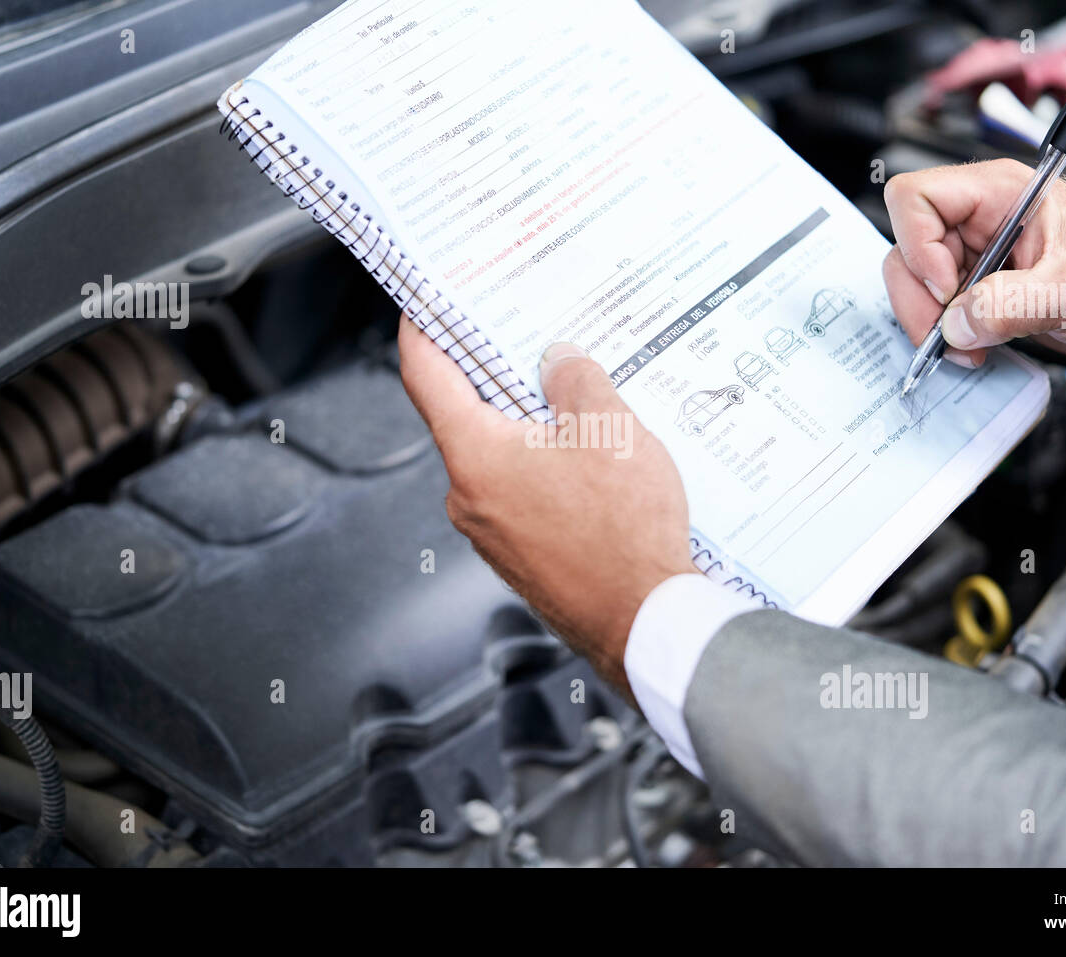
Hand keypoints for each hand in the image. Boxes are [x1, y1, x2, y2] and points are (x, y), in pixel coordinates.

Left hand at [398, 320, 697, 697]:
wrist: (643, 621)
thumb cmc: (622, 529)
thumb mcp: (609, 426)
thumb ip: (576, 379)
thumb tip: (559, 361)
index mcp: (475, 453)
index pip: (425, 375)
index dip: (422, 330)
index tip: (422, 304)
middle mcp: (470, 496)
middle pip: (466, 416)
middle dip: (497, 378)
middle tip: (528, 340)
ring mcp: (493, 533)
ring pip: (501, 459)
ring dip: (531, 429)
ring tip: (580, 405)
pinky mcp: (522, 558)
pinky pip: (523, 496)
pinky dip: (546, 470)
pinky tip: (591, 464)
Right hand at [882, 158, 1065, 368]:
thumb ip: (1008, 305)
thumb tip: (956, 324)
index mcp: (1000, 193)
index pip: (916, 197)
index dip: (916, 243)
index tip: (946, 286)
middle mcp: (981, 220)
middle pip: (906, 246)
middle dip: (919, 296)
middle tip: (946, 332)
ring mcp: (977, 255)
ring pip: (915, 281)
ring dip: (930, 321)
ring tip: (965, 345)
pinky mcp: (980, 289)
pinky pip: (937, 308)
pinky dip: (945, 334)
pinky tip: (973, 347)